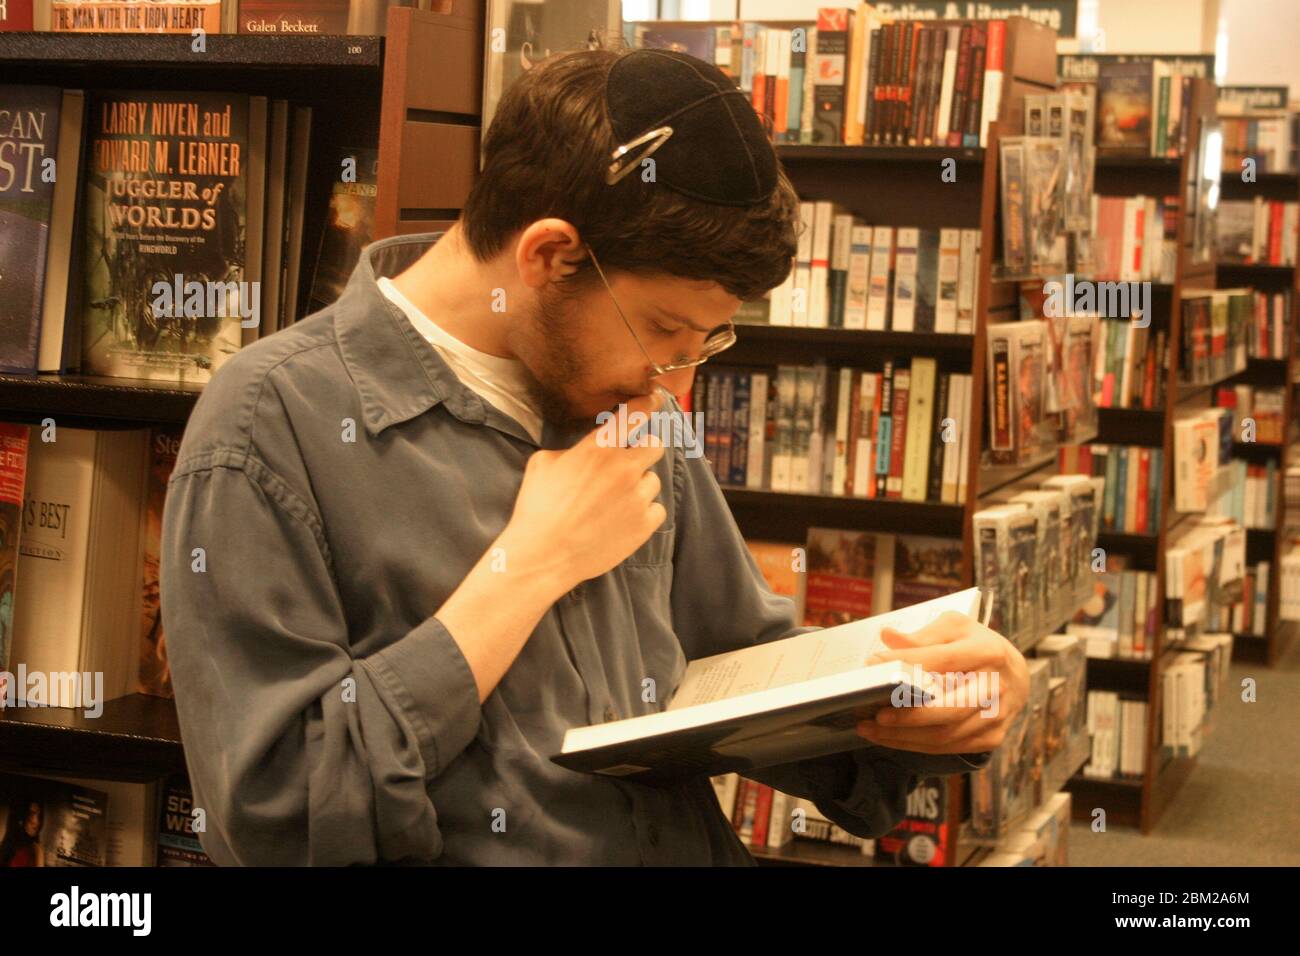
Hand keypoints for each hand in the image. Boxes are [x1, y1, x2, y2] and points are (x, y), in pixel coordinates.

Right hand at [497, 391, 667, 593]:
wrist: (544, 554)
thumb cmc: (537, 508)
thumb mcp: (542, 463)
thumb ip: (571, 450)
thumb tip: (583, 450)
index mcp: (599, 449)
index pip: (633, 415)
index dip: (646, 404)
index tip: (653, 400)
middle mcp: (624, 468)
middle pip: (655, 445)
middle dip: (644, 450)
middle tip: (628, 462)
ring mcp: (638, 497)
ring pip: (654, 480)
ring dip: (640, 486)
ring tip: (615, 501)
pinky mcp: (645, 524)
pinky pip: (657, 509)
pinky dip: (644, 513)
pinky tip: (622, 519)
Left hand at [856, 611, 1028, 755]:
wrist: (1014, 675)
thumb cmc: (975, 646)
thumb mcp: (954, 628)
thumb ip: (922, 635)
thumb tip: (887, 636)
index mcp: (988, 652)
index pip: (943, 660)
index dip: (907, 662)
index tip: (873, 664)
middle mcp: (996, 687)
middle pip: (950, 708)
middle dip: (908, 715)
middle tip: (874, 713)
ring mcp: (996, 716)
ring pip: (946, 734)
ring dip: (903, 735)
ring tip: (869, 728)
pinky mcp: (991, 738)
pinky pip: (948, 747)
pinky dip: (914, 744)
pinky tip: (888, 737)